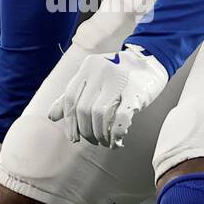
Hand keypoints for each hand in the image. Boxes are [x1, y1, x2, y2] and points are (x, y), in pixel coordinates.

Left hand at [48, 44, 168, 146]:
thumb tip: (51, 116)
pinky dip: (115, 133)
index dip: (70, 121)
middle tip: (94, 141)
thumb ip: (73, 95)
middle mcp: (100, 71)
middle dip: (86, 131)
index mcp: (88, 67)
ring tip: (105, 142)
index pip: (70, 98)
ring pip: (99, 114)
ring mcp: (118, 80)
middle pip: (83, 109)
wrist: (151, 62)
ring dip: (100, 134)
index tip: (74, 137)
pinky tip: (117, 140)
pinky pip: (120, 117)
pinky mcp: (135, 91)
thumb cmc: (119, 74)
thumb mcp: (93, 79)